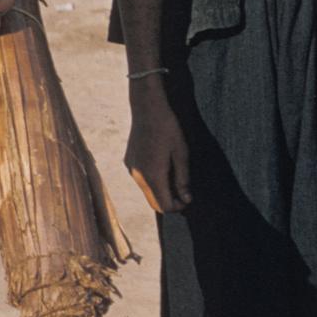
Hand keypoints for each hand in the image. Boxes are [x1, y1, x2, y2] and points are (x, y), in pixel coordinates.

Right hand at [125, 84, 191, 212]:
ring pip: (146, 192)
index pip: (164, 206)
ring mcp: (131, 170)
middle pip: (153, 203)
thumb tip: (186, 199)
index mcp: (153, 176)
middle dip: (169, 201)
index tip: (188, 199)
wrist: (147, 108)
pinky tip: (162, 166)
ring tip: (175, 177)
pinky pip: (140, 180)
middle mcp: (138, 177)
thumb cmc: (168, 128)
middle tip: (183, 193)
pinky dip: (152, 181)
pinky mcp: (128, 163)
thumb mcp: (181, 152)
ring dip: (160, 191)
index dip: (177, 207)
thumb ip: (183, 178)